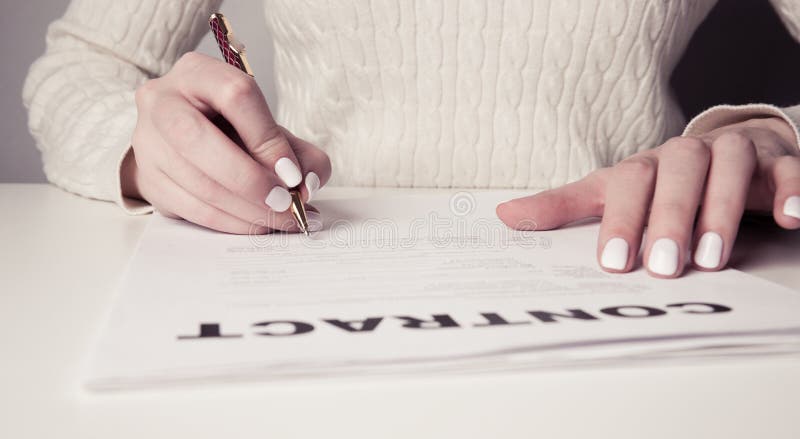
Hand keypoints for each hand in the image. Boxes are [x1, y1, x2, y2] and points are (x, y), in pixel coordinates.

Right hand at [122, 52, 330, 233]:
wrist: (192, 146)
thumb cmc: (237, 132)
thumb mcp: (273, 131)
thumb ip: (302, 153)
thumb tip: (307, 184)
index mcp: (198, 72)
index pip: (234, 95)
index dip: (267, 139)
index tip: (292, 174)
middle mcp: (162, 100)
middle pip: (198, 139)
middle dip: (249, 179)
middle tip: (284, 203)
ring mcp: (147, 140)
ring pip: (194, 180)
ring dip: (244, 209)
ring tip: (279, 219)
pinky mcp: (147, 179)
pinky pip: (189, 208)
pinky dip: (229, 222)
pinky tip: (255, 224)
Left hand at [496, 117, 799, 277]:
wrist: (719, 151)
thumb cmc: (658, 183)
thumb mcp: (608, 194)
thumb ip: (563, 208)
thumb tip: (504, 216)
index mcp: (644, 166)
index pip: (628, 183)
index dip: (620, 219)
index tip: (614, 261)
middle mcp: (685, 155)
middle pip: (677, 174)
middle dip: (670, 219)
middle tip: (664, 266)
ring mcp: (731, 155)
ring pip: (728, 169)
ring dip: (720, 210)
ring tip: (712, 258)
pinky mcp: (774, 162)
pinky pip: (786, 170)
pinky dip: (790, 189)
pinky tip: (789, 216)